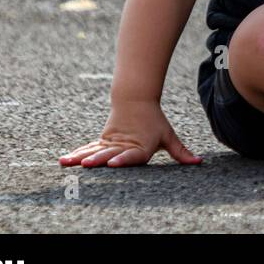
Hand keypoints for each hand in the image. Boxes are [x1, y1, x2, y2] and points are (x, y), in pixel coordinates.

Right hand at [59, 99, 201, 166]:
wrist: (136, 99)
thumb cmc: (154, 121)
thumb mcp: (168, 136)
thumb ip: (181, 151)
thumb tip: (199, 162)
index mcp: (141, 146)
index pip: (132, 155)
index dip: (124, 159)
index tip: (113, 163)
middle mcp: (124, 145)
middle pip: (110, 154)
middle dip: (98, 160)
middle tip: (87, 165)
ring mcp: (110, 143)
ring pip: (95, 150)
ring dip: (81, 157)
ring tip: (68, 163)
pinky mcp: (102, 141)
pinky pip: (87, 148)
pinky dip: (76, 154)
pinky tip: (64, 161)